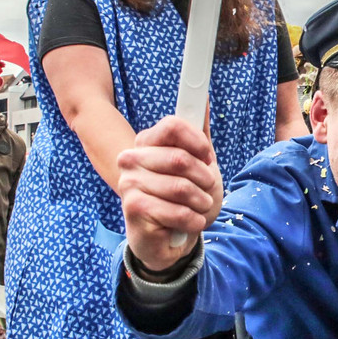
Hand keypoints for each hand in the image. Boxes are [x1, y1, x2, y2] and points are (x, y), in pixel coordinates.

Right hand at [118, 116, 222, 272]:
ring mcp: (129, 183)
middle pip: (180, 158)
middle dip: (205, 179)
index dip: (198, 142)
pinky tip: (191, 222)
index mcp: (146, 142)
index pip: (173, 125)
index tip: (208, 158)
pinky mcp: (133, 208)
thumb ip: (198, 134)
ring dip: (201, 202)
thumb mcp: (198, 164)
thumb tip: (203, 99)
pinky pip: (177, 211)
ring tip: (198, 207)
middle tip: (206, 190)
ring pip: (181, 187)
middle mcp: (131, 159)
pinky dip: (193, 220)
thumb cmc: (185, 199)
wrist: (170, 239)